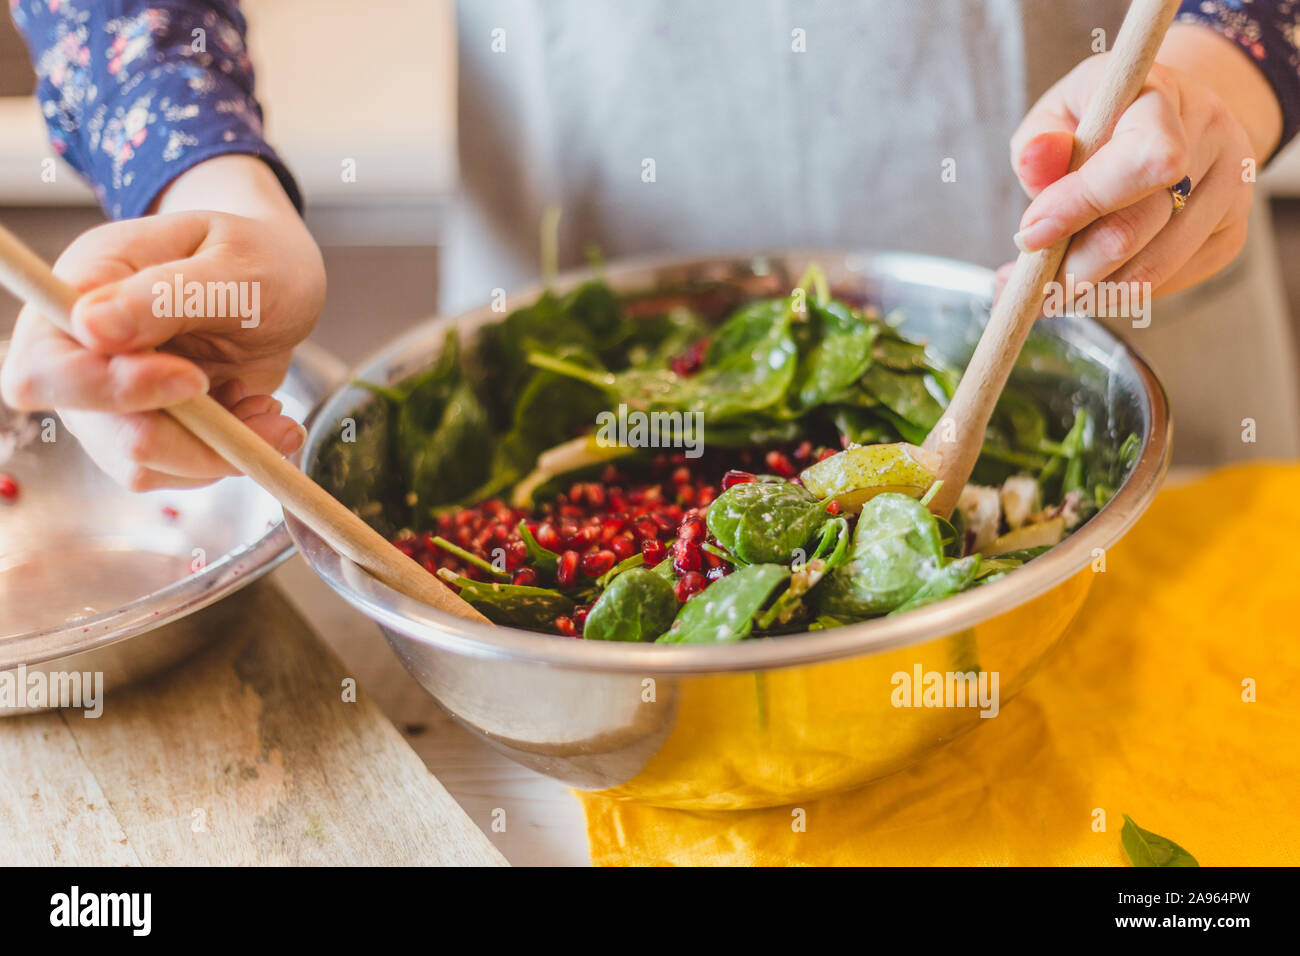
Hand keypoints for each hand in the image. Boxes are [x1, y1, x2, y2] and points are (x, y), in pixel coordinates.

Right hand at [1, 163, 323, 489]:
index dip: (113, 389)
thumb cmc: (253, 258)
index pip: (47, 368)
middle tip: (259, 409)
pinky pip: (178, 471)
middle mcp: (81, 353)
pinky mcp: (150, 429)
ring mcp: (111, 400)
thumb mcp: (232, 265)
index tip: (194, 380)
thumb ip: (167, 294)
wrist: (278, 281)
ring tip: (266, 408)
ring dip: (218, 450)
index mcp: (82, 291)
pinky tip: (257, 414)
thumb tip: (90, 327)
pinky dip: (228, 454)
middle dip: (189, 437)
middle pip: (101, 432)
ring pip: (142, 464)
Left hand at [1004, 26, 1279, 300]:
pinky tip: (1089, 281)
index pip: (1138, 160)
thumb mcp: (1059, 111)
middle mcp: (1210, 140)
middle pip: (1135, 229)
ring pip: (1149, 270)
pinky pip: (1165, 284)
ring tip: (1047, 290)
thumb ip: (1040, 140)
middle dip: (1070, 267)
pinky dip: (1115, 293)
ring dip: (1087, 291)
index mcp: (1163, 98)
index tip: (1028, 237)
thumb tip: (1036, 158)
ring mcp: (1230, 192)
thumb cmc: (1102, 118)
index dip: (1080, 205)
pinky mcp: (1230, 235)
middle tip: (1027, 283)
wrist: (1174, 120)